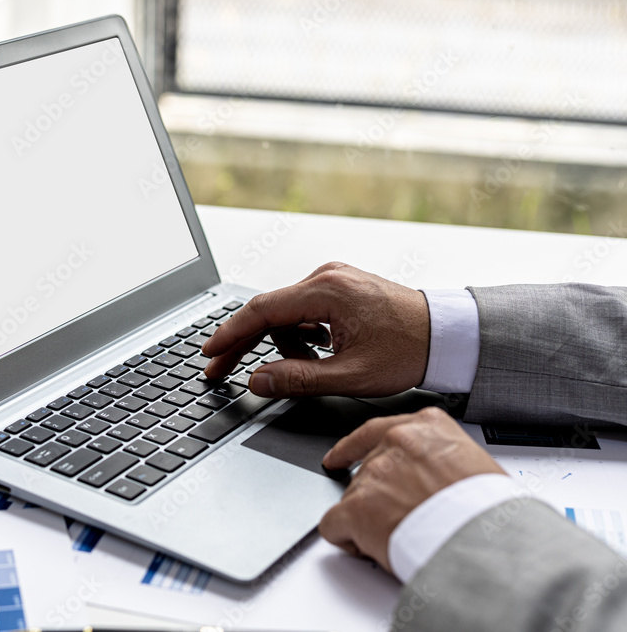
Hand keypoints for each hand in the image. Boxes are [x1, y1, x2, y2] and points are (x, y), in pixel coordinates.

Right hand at [202, 262, 429, 397]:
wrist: (450, 335)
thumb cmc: (410, 351)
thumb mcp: (351, 375)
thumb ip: (299, 379)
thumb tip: (257, 381)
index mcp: (327, 291)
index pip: (261, 311)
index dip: (229, 334)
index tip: (209, 352)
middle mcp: (327, 277)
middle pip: (268, 312)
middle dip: (244, 344)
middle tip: (220, 370)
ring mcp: (333, 280)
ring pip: (287, 315)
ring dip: (288, 346)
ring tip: (317, 369)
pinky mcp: (340, 288)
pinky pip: (305, 312)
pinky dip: (304, 337)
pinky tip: (322, 355)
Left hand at [318, 407, 505, 572]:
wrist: (486, 544)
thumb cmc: (489, 513)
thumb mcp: (475, 465)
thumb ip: (440, 461)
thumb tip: (429, 478)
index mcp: (427, 427)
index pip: (375, 431)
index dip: (352, 450)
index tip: (338, 458)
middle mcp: (396, 444)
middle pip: (365, 471)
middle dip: (376, 498)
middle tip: (400, 520)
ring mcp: (375, 474)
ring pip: (351, 498)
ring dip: (368, 520)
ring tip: (402, 536)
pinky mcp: (358, 508)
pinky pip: (333, 524)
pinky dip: (346, 539)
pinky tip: (368, 547)